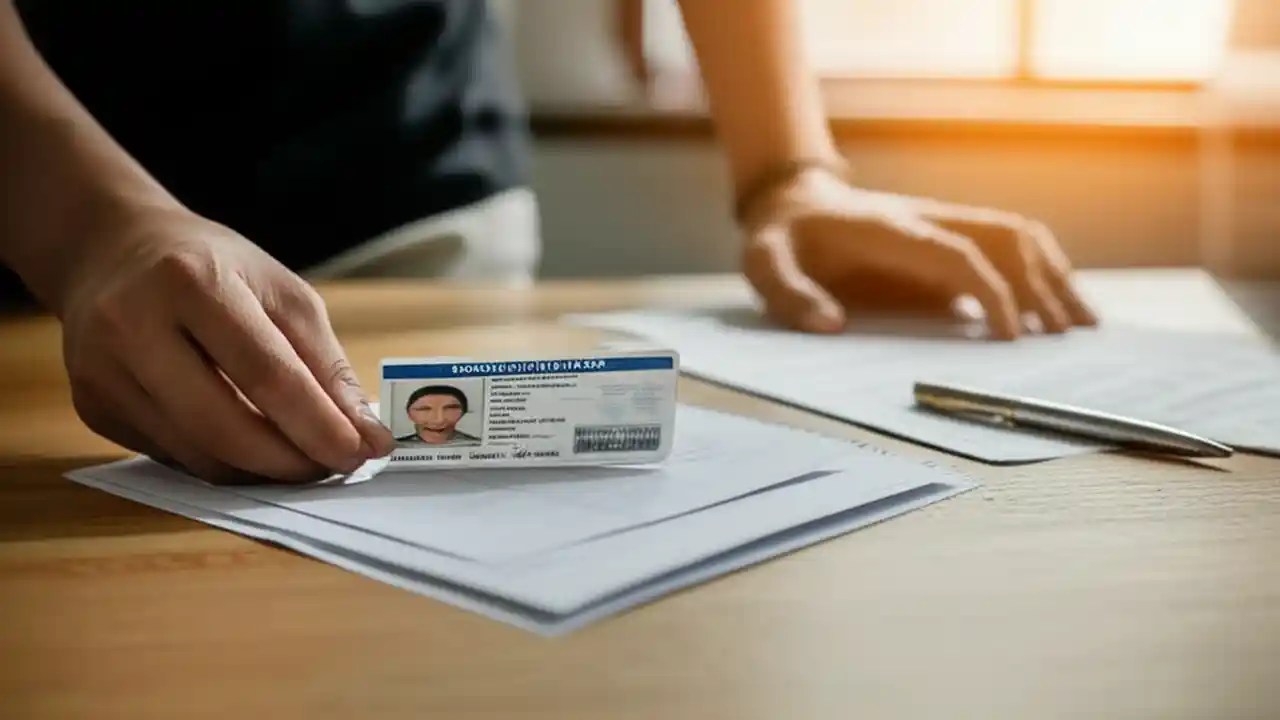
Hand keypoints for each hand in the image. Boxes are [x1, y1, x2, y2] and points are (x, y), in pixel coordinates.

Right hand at [55, 206, 394, 482]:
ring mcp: (103, 373)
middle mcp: (134, 327)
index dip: (319, 424)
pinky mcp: (93, 408)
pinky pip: (174, 456)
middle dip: (290, 461)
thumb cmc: (210, 268)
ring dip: (261, 471)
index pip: (266, 374)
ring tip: (301, 458)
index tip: (363, 452)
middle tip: (335, 468)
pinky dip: (223, 461)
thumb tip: (364, 433)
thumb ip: (325, 363)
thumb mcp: (280, 291)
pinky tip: (251, 446)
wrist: (110, 252)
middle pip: (223, 427)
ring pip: (197, 455)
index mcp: (192, 282)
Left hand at [738, 167, 1097, 338]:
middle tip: (1070, 337)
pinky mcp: (946, 242)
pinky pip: (1005, 250)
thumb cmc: (782, 240)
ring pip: (1016, 237)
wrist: (792, 202)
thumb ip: (790, 294)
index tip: (1011, 338)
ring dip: (1053, 275)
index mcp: (890, 230)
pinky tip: (1057, 310)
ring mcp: (942, 227)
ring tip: (1085, 324)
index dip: (990, 292)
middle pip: (1005, 239)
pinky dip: (1040, 273)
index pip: (958, 256)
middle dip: (1042, 284)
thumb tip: (832, 326)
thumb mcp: (764, 264)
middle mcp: (927, 221)